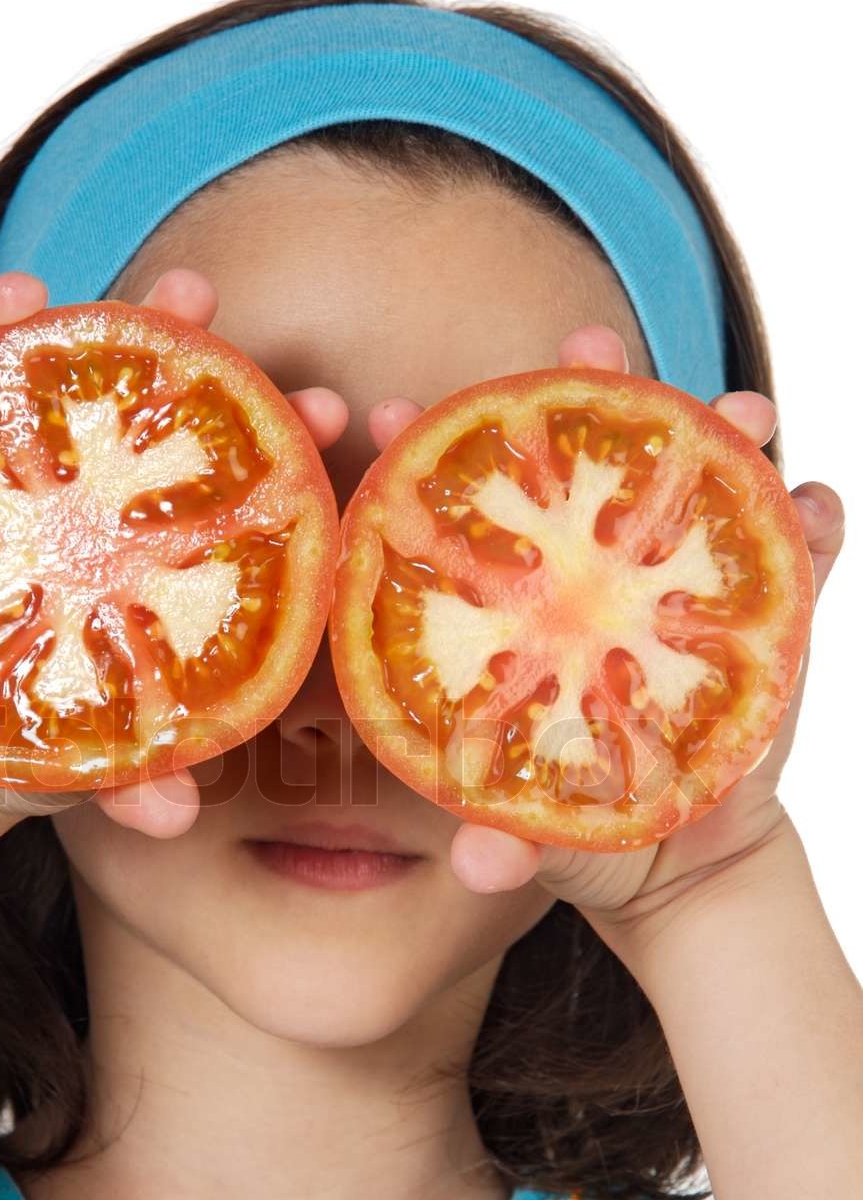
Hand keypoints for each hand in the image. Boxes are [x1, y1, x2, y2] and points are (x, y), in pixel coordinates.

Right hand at [0, 267, 354, 840]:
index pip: (233, 480)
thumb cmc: (57, 738)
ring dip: (11, 339)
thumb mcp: (104, 761)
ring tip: (20, 294)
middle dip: (165, 338)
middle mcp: (87, 505)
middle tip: (196, 290)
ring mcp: (8, 493)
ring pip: (15, 398)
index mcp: (153, 553)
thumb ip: (139, 776)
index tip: (333, 404)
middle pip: (136, 405)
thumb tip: (171, 817)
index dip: (285, 435)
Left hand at [374, 325, 845, 918]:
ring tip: (739, 405)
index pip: (462, 520)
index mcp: (515, 611)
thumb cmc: (569, 823)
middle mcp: (593, 576)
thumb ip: (506, 835)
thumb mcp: (531, 826)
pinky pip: (795, 560)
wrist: (673, 860)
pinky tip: (815, 503)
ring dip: (721, 439)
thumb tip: (487, 862)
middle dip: (592, 393)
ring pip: (695, 492)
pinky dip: (811, 528)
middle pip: (585, 468)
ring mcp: (676, 587)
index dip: (422, 460)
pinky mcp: (761, 618)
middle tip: (587, 337)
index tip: (385, 413)